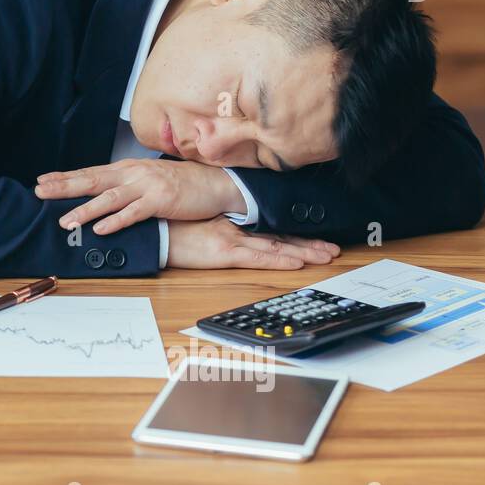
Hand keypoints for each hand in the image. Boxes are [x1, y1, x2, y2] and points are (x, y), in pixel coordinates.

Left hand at [35, 158, 245, 234]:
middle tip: (39, 192)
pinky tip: (101, 229)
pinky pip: (134, 212)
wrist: (214, 182)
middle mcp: (133, 174)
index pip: (90, 172)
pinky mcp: (161, 200)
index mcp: (127, 169)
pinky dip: (116, 221)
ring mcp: (147, 186)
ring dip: (86, 210)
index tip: (41, 181)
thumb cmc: (179, 183)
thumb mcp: (147, 180)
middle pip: (92, 180)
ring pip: (109, 198)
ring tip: (66, 220)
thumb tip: (99, 196)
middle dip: (64, 187)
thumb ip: (124, 186)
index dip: (65, 177)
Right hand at [168, 216, 339, 269]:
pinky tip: (298, 262)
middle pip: (279, 236)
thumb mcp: (195, 224)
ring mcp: (231, 238)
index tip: (313, 237)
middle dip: (308, 243)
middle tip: (332, 248)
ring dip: (304, 251)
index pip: (268, 228)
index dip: (293, 233)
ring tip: (327, 255)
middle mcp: (235, 228)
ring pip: (276, 246)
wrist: (152, 230)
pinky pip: (258, 258)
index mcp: (229, 222)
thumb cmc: (167, 228)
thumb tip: (225, 232)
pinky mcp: (223, 251)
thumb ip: (213, 227)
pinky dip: (280, 260)